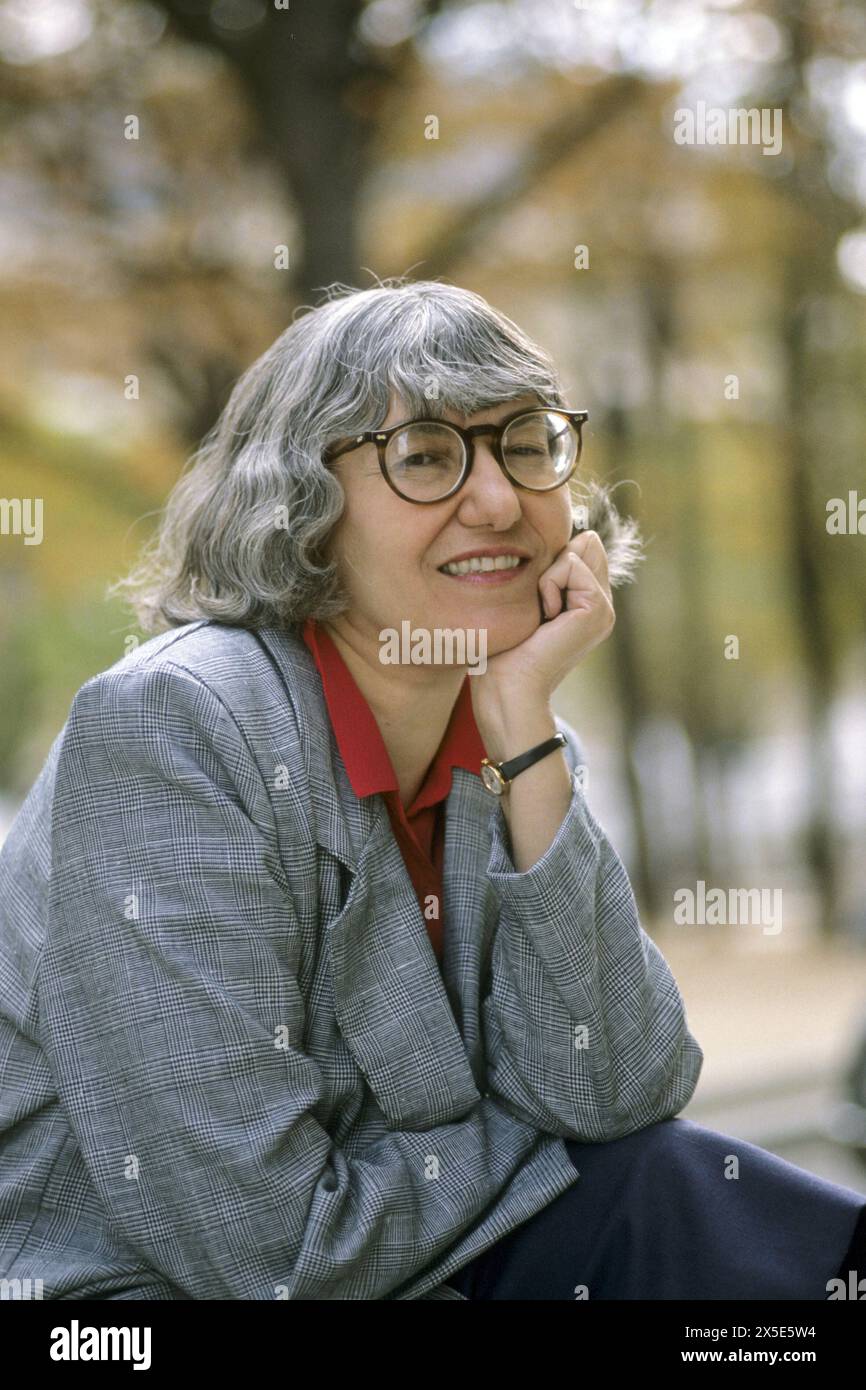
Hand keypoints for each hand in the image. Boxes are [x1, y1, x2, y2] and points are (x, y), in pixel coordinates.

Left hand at [471, 531, 615, 708]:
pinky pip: (571, 565)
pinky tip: (545, 617)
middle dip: (551, 565)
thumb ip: (549, 570)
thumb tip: (578, 536)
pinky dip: (547, 585)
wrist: (507, 687)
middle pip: (584, 544)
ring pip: (576, 552)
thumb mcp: (526, 599)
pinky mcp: (598, 609)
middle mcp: (600, 605)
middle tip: (538, 607)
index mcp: (585, 603)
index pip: (581, 546)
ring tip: (540, 615)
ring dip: (546, 577)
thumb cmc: (504, 650)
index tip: (535, 601)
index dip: (551, 560)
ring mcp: (604, 609)